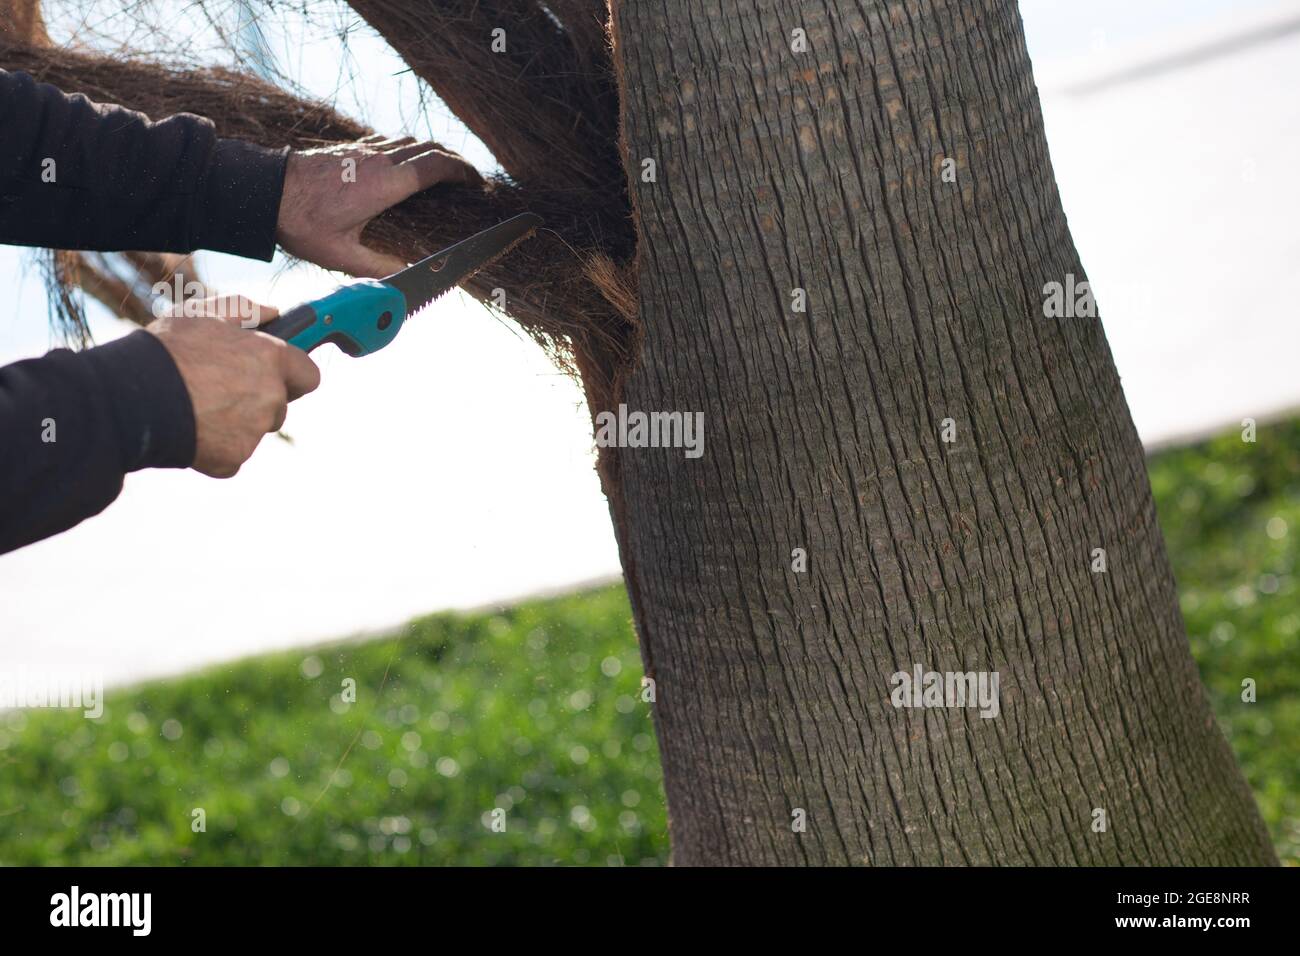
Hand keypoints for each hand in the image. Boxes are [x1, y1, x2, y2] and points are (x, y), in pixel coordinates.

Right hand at [148, 296, 320, 477]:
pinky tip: (189, 429)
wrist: (132, 398)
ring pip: (254, 430)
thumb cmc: (166, 350)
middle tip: (219, 389)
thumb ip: (244, 310)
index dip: (293, 374)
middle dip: (257, 400)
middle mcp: (271, 396)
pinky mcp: (235, 457)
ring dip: (235, 423)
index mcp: (270, 358)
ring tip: (196, 406)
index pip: (308, 374)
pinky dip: (216, 447)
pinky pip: (233, 453)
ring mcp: (255, 431)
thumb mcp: (201, 314)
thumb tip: (273, 312)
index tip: (280, 374)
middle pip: (279, 406)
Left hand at [275, 135, 480, 277]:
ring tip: (445, 170)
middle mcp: (379, 160)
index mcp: (386, 183)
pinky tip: (406, 164)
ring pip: (411, 141)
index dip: (463, 172)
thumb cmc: (301, 222)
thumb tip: (406, 277)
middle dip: (456, 161)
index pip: (437, 167)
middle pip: (430, 148)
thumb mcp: (342, 256)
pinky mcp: (350, 149)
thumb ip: (378, 268)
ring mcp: (364, 151)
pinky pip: (390, 142)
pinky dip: (409, 150)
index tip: (478, 183)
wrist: (265, 191)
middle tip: (470, 178)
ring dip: (433, 152)